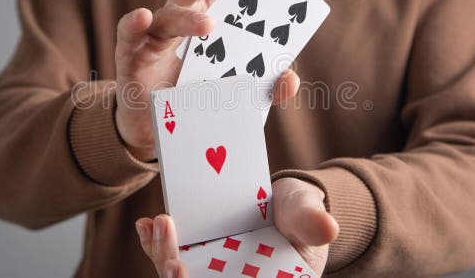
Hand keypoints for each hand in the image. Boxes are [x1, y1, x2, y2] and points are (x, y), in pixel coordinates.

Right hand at [114, 0, 299, 160]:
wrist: (160, 131)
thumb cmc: (197, 98)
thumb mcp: (238, 91)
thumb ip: (267, 84)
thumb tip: (290, 77)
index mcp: (206, 18)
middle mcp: (178, 21)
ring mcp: (154, 39)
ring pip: (166, 16)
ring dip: (186, 18)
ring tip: (208, 25)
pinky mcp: (133, 60)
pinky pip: (129, 39)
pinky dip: (132, 26)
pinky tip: (142, 17)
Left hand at [135, 178, 337, 276]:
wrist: (284, 203)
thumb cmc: (300, 214)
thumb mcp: (308, 214)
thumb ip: (312, 222)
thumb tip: (327, 229)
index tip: (188, 272)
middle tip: (173, 261)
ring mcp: (210, 274)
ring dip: (163, 257)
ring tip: (160, 225)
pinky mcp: (193, 258)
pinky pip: (169, 259)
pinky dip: (156, 245)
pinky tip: (148, 226)